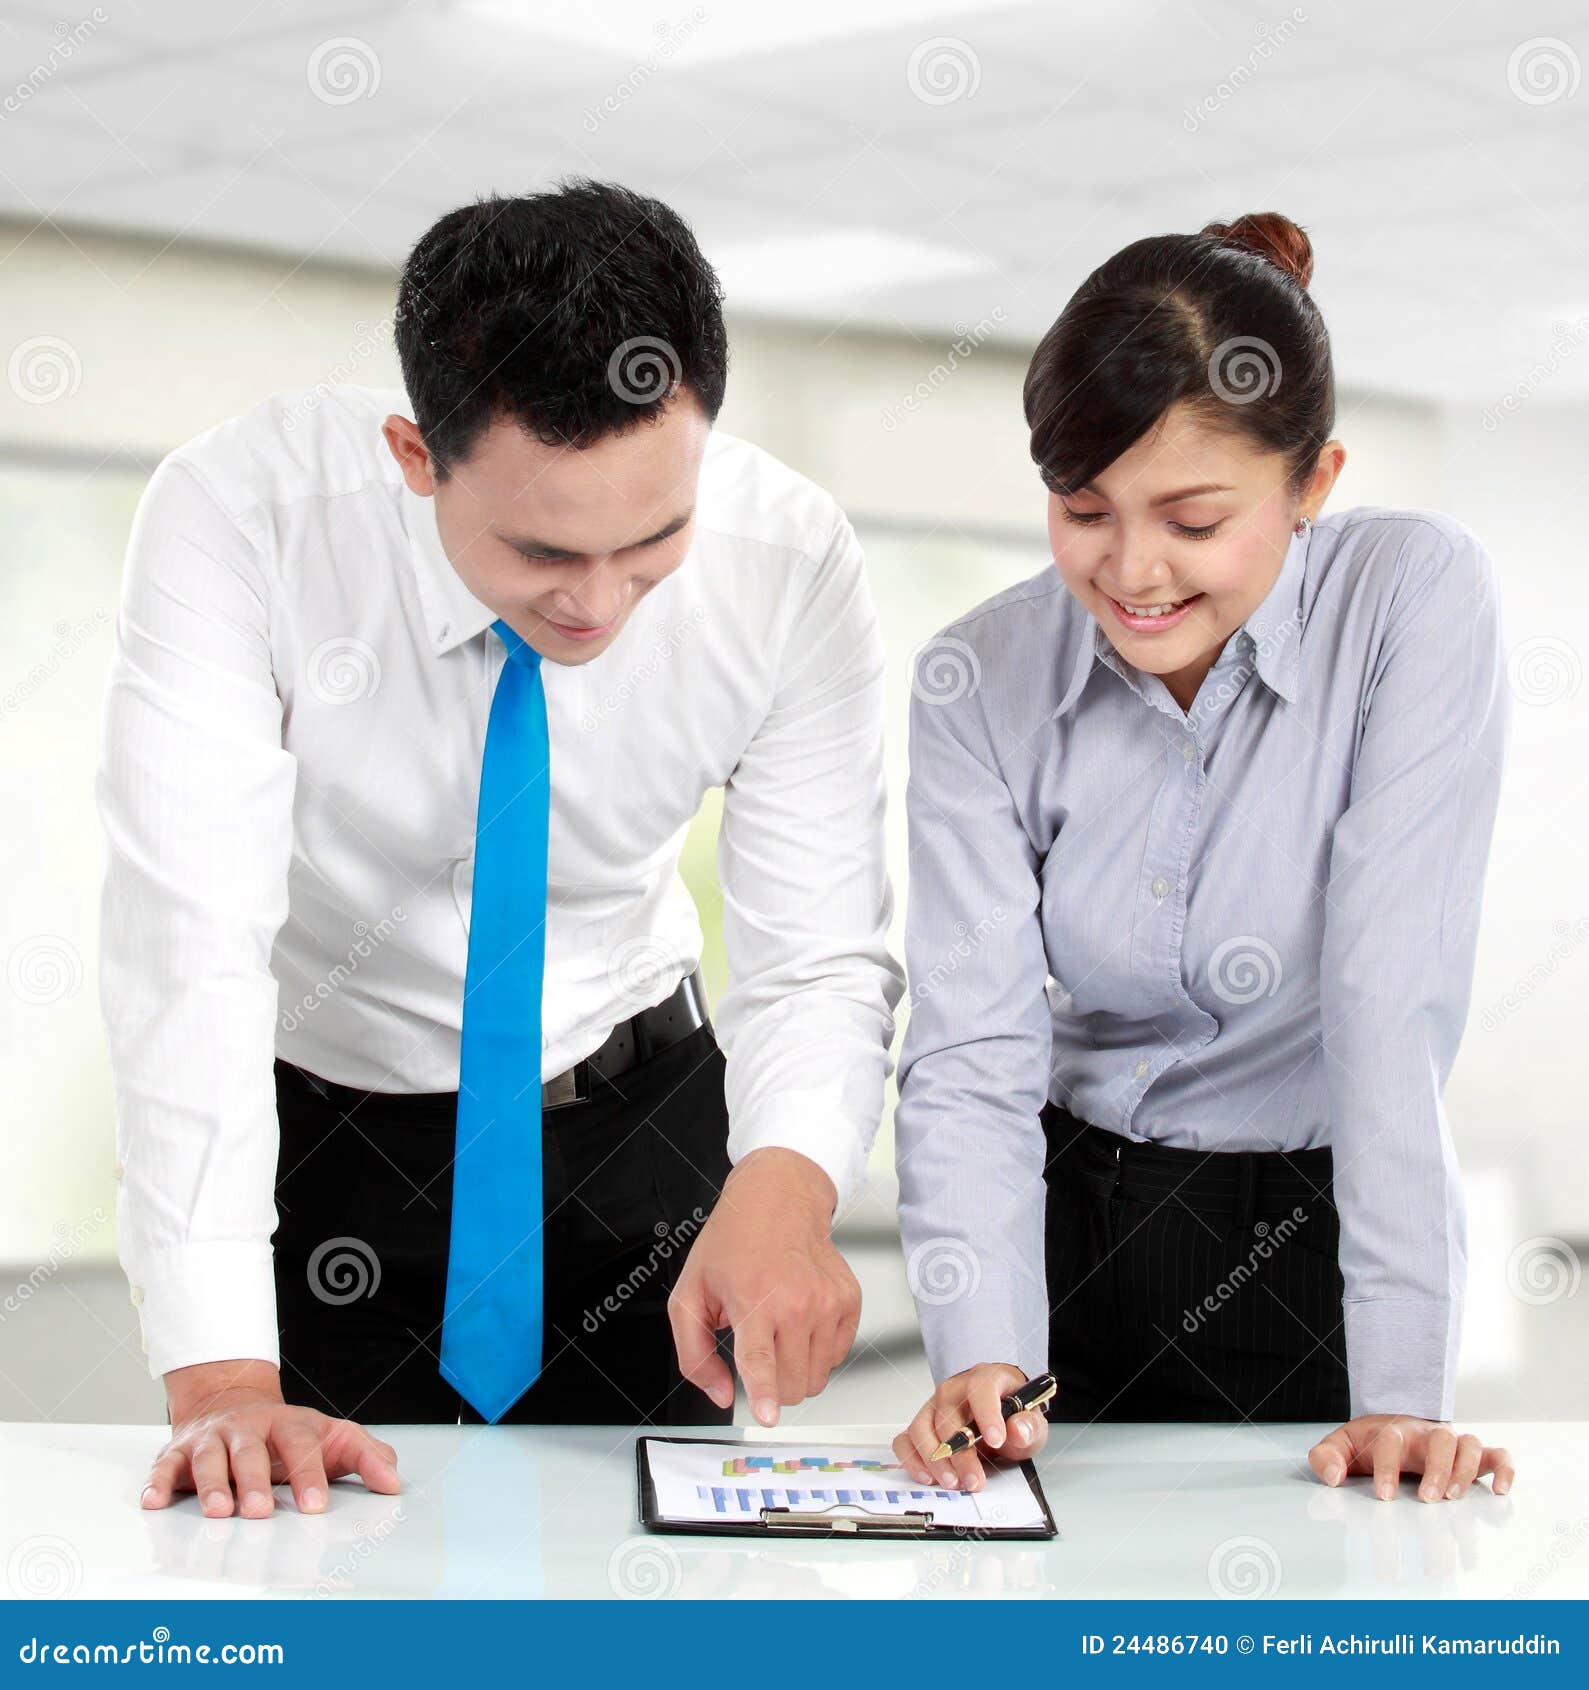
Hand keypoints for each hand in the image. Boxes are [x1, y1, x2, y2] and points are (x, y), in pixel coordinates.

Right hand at [143, 1359, 402, 1517]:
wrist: (232, 1400)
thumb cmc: (287, 1434)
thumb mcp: (332, 1437)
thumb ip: (365, 1456)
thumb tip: (394, 1482)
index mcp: (288, 1424)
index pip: (301, 1444)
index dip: (309, 1474)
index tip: (315, 1506)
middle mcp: (248, 1429)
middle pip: (251, 1452)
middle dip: (255, 1481)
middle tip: (261, 1511)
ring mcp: (212, 1439)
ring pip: (209, 1458)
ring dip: (212, 1484)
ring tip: (219, 1512)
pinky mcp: (178, 1452)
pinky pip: (164, 1466)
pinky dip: (156, 1482)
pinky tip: (153, 1500)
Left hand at [668, 1147, 859, 1425]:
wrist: (778, 1202)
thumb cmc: (731, 1245)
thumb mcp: (690, 1295)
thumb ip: (694, 1354)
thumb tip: (721, 1394)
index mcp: (754, 1301)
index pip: (760, 1361)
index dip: (764, 1396)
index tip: (769, 1416)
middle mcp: (797, 1303)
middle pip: (790, 1384)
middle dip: (771, 1384)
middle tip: (759, 1349)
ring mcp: (828, 1303)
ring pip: (816, 1379)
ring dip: (795, 1370)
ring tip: (779, 1331)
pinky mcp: (849, 1301)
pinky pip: (836, 1357)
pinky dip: (817, 1350)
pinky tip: (800, 1321)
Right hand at [892, 1363, 1048, 1491]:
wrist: (998, 1413)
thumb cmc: (1012, 1413)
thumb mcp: (1031, 1420)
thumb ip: (1029, 1426)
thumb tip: (1018, 1430)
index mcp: (985, 1379)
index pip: (981, 1388)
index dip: (987, 1414)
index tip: (997, 1440)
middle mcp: (954, 1390)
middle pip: (948, 1416)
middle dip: (960, 1454)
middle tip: (974, 1480)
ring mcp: (934, 1405)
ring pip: (921, 1428)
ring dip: (934, 1459)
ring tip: (953, 1482)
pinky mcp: (922, 1424)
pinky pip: (905, 1439)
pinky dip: (912, 1459)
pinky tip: (928, 1476)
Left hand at [1308, 1414, 1514, 1501]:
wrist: (1393, 1425)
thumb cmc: (1370, 1442)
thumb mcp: (1341, 1445)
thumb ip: (1327, 1457)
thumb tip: (1332, 1477)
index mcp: (1393, 1431)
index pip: (1392, 1442)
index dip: (1388, 1468)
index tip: (1385, 1495)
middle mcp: (1427, 1435)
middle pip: (1440, 1439)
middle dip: (1436, 1469)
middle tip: (1427, 1499)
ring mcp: (1453, 1443)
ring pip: (1469, 1445)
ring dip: (1465, 1470)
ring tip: (1454, 1498)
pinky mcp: (1475, 1457)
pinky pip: (1498, 1455)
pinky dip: (1504, 1470)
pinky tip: (1499, 1491)